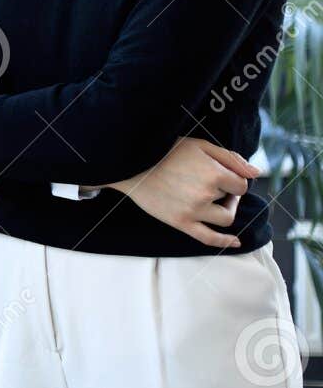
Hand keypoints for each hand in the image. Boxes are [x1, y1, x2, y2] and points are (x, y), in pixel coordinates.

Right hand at [106, 136, 257, 248]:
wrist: (131, 163)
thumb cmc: (165, 150)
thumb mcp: (199, 145)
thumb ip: (230, 158)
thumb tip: (256, 173)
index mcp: (212, 173)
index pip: (241, 185)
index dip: (234, 180)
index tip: (223, 175)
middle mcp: (205, 194)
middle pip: (230, 199)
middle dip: (225, 191)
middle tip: (210, 182)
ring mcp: (193, 211)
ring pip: (225, 218)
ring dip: (225, 210)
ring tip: (215, 201)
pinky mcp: (180, 222)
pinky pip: (208, 238)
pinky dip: (224, 242)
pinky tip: (235, 242)